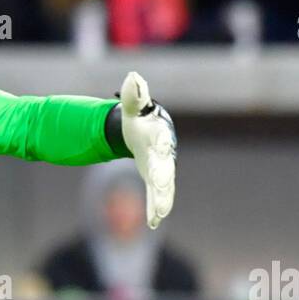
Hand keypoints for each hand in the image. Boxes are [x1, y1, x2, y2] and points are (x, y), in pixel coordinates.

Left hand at [118, 71, 175, 228]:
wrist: (150, 132)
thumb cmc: (140, 119)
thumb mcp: (134, 106)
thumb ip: (134, 94)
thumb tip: (133, 76)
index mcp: (157, 135)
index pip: (159, 143)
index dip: (160, 148)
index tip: (159, 154)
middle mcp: (163, 154)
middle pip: (165, 168)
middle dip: (163, 180)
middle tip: (159, 189)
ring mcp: (162, 169)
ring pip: (164, 186)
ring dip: (161, 201)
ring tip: (158, 215)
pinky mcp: (157, 181)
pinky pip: (158, 195)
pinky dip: (156, 207)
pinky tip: (153, 222)